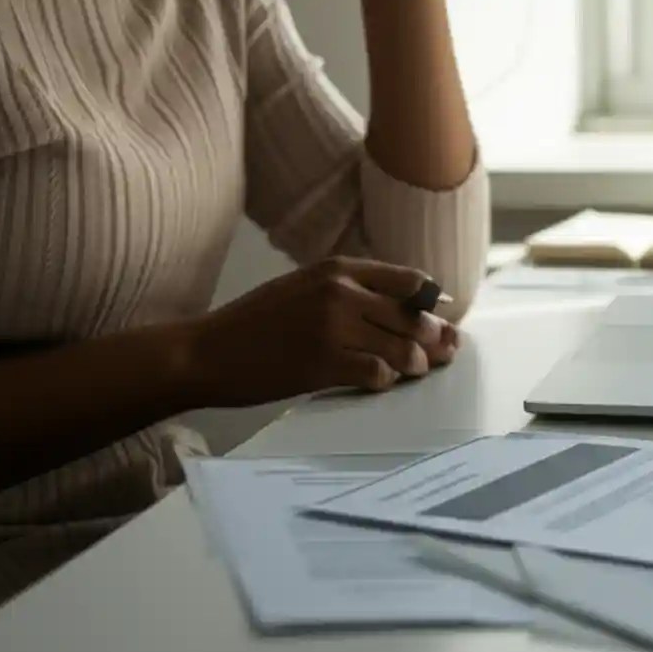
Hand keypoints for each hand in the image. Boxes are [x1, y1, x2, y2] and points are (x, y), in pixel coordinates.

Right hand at [183, 256, 460, 406]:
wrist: (206, 352)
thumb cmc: (255, 324)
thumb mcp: (303, 288)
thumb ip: (349, 291)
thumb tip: (404, 308)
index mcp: (337, 269)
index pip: (409, 281)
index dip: (433, 303)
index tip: (442, 318)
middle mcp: (340, 292)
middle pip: (413, 317)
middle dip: (436, 338)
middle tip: (447, 353)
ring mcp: (333, 327)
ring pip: (403, 347)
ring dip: (416, 364)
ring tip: (416, 371)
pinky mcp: (324, 363)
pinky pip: (378, 372)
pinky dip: (387, 380)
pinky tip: (381, 382)